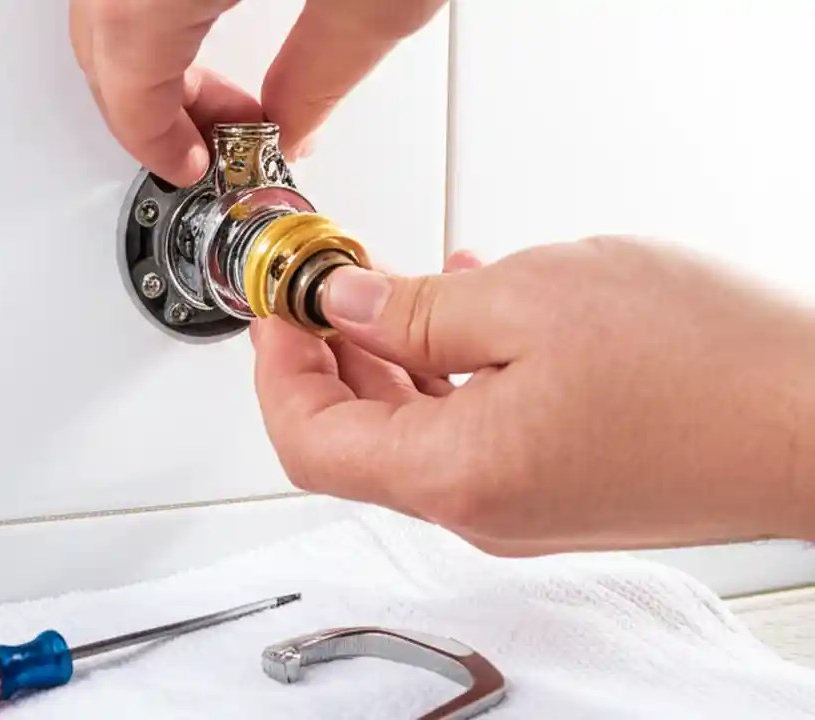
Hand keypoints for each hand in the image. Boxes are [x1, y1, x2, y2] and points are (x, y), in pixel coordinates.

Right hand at [69, 0, 446, 184]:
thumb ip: (323, 73)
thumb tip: (292, 124)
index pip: (125, 80)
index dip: (155, 143)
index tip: (192, 172)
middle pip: (101, 39)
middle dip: (151, 106)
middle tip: (221, 141)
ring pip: (109, 2)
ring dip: (150, 55)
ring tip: (224, 88)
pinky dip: (157, 8)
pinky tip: (207, 22)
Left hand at [252, 238, 814, 554]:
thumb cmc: (708, 368)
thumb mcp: (531, 298)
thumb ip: (414, 309)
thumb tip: (346, 306)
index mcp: (453, 474)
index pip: (310, 440)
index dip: (276, 369)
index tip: (276, 306)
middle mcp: (478, 507)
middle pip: (355, 437)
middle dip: (325, 354)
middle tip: (323, 285)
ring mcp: (519, 504)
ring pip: (412, 430)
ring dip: (387, 354)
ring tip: (388, 283)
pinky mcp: (556, 486)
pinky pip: (469, 429)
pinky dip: (445, 370)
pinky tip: (461, 311)